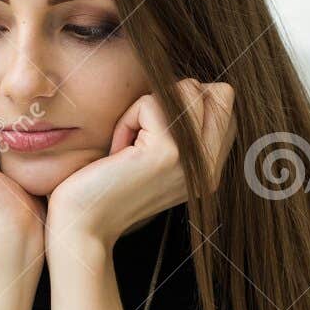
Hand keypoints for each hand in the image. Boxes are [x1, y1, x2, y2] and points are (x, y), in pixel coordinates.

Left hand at [46, 79, 235, 246]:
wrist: (84, 224)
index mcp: (212, 168)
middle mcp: (211, 168)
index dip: (186, 101)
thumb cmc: (108, 184)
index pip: (224, 102)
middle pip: (216, 91)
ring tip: (130, 145)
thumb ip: (183, 127)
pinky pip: (150, 103)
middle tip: (143, 137)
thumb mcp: (156, 153)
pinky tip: (118, 153)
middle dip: (171, 100)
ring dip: (147, 109)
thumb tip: (195, 85)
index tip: (155, 134)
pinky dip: (127, 120)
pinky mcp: (168, 153)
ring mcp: (194, 161)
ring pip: (186, 90)